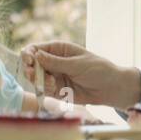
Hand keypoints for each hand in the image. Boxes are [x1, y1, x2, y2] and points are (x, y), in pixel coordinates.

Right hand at [21, 40, 140, 108]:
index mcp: (59, 49)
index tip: (28, 60)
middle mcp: (54, 62)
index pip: (36, 49)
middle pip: (32, 64)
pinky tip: (56, 88)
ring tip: (51, 83)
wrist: (111, 88)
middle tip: (32, 74)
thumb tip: (36, 55)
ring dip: (38, 81)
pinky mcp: (57, 90)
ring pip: (36, 78)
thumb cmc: (98, 70)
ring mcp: (55, 76)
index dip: (28, 54)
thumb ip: (56, 62)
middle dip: (30, 69)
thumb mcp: (77, 64)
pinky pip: (44, 90)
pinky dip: (46, 90)